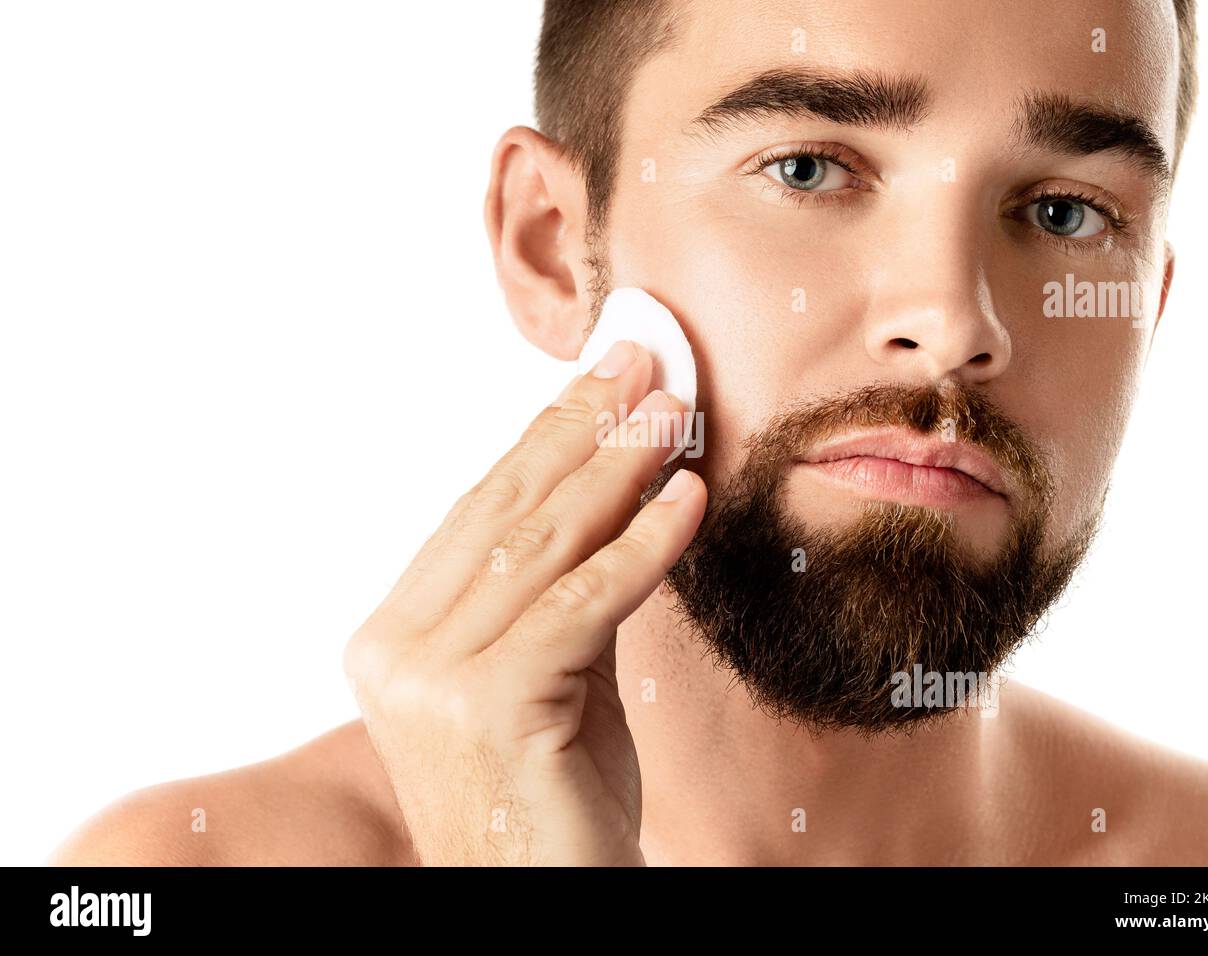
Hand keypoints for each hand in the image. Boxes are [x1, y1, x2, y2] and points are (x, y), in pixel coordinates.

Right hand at [343, 340, 705, 864]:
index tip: (603, 376)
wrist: (549, 906)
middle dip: (580, 428)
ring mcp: (428, 681)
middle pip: (503, 512)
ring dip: (617, 468)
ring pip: (541, 547)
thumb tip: (626, 485)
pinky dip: (642, 547)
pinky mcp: (486, 706)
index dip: (547, 437)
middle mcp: (394, 652)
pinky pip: (581, 604)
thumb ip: (569, 587)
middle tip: (641, 358)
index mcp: (394, 637)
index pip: (479, 515)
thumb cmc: (556, 798)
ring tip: (672, 409)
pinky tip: (687, 498)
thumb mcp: (556, 673)